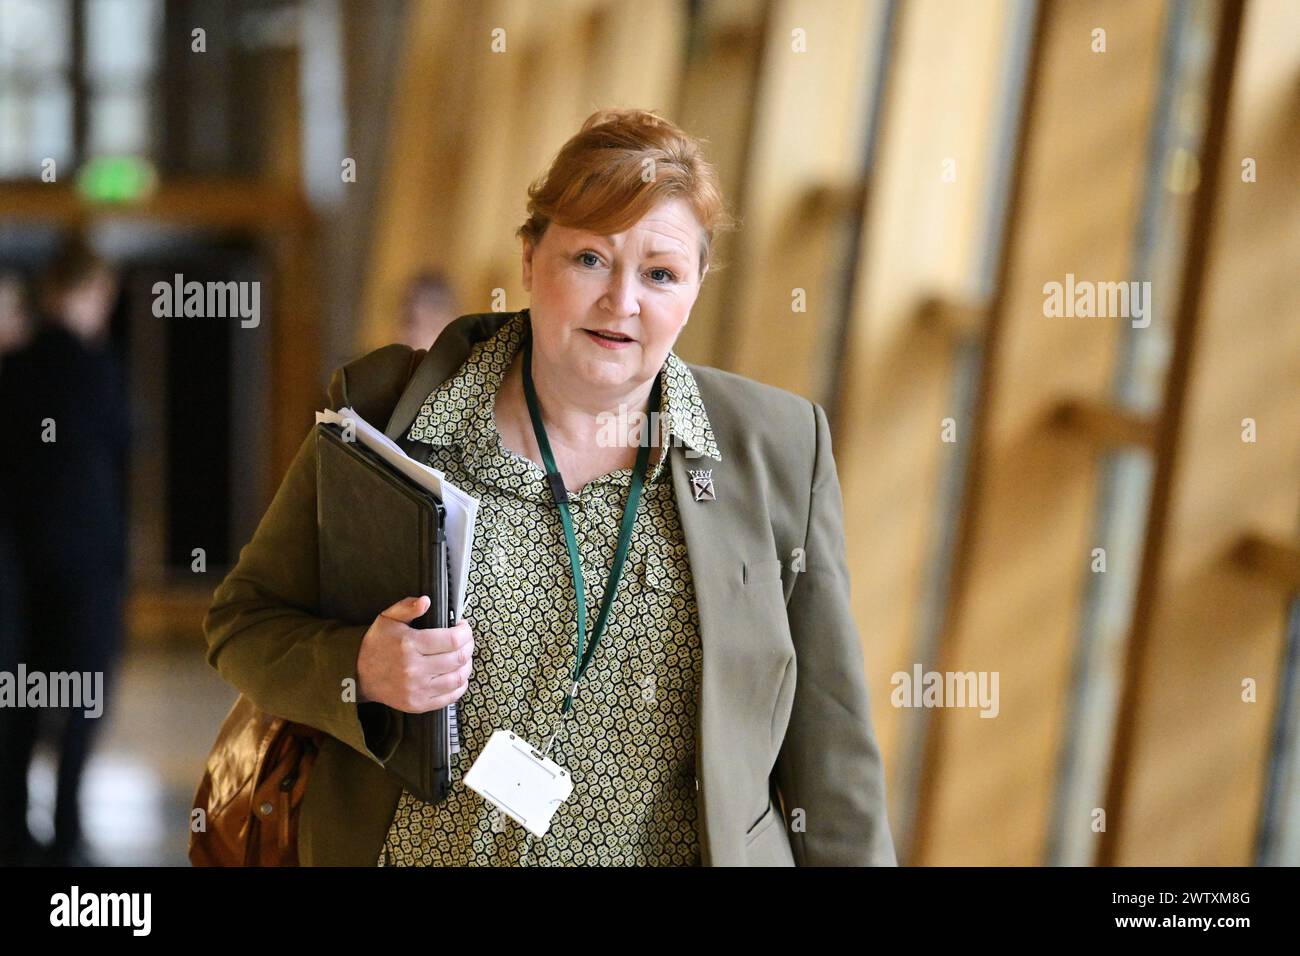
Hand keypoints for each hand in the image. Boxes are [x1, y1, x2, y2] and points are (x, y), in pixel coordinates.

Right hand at [356, 595, 473, 712]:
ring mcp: (417, 689)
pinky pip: (451, 696)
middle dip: (469, 646)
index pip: (452, 639)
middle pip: (459, 658)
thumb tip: (426, 601)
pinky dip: (461, 685)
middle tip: (466, 640)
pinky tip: (458, 675)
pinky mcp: (418, 704)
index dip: (465, 632)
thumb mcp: (387, 619)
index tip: (463, 627)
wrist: (359, 675)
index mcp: (409, 644)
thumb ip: (407, 607)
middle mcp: (414, 668)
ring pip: (458, 677)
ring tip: (463, 656)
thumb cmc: (377, 644)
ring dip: (467, 665)